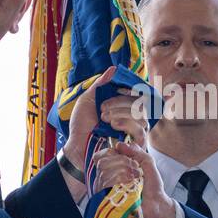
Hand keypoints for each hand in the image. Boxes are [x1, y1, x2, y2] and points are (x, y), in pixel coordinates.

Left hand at [62, 68, 147, 203]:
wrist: (76, 148)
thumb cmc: (81, 126)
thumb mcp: (87, 101)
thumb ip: (101, 85)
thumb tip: (114, 69)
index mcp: (122, 106)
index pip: (137, 93)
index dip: (130, 89)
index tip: (117, 90)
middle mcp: (131, 118)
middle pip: (140, 104)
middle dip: (120, 103)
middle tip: (102, 110)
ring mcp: (134, 133)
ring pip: (141, 117)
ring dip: (122, 114)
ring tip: (105, 119)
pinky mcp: (134, 146)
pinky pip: (141, 132)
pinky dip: (127, 125)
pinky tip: (114, 126)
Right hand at [108, 141, 174, 217]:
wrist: (157, 205)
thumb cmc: (152, 187)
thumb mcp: (147, 163)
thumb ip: (136, 151)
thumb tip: (119, 144)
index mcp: (113, 168)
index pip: (100, 156)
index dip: (111, 153)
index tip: (125, 157)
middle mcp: (105, 179)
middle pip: (103, 163)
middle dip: (121, 163)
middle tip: (135, 171)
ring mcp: (104, 191)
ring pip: (105, 174)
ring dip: (124, 174)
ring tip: (134, 182)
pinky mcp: (106, 201)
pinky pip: (107, 186)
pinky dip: (122, 183)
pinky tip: (130, 189)